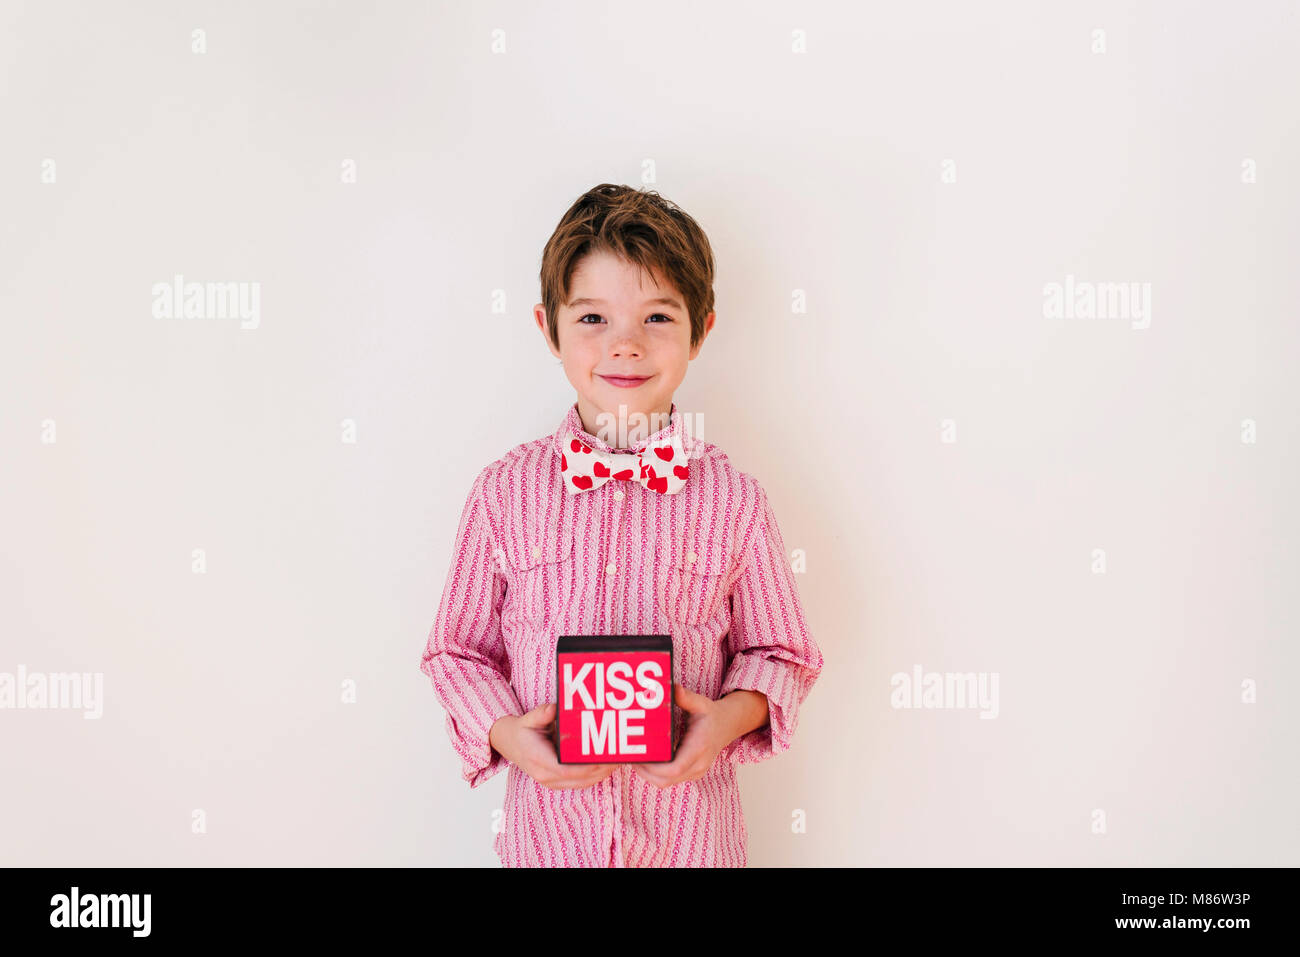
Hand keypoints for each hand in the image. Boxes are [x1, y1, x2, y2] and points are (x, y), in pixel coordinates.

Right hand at [489, 702, 618, 789]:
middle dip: (603, 769)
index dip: (590, 765)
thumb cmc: (521, 731)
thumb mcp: (527, 719)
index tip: (607, 755)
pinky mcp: (557, 782)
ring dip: (602, 774)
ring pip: (583, 784)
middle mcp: (546, 776)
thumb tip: (554, 708)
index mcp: (539, 761)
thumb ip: (541, 714)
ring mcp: (551, 782)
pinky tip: (607, 765)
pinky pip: (581, 783)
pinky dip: (595, 776)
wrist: (509, 744)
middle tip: (621, 756)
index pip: (569, 769)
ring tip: (618, 760)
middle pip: (581, 779)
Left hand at [632, 683, 741, 788]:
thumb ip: (686, 697)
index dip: (654, 768)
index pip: (675, 768)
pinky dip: (656, 775)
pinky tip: (648, 761)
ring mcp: (696, 771)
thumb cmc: (711, 715)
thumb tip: (673, 688)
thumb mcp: (701, 703)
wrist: (727, 726)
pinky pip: (670, 780)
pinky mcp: (691, 773)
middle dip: (645, 772)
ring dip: (649, 775)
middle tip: (632, 757)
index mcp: (699, 747)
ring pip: (666, 783)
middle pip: (666, 780)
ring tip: (637, 760)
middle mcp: (698, 764)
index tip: (640, 757)